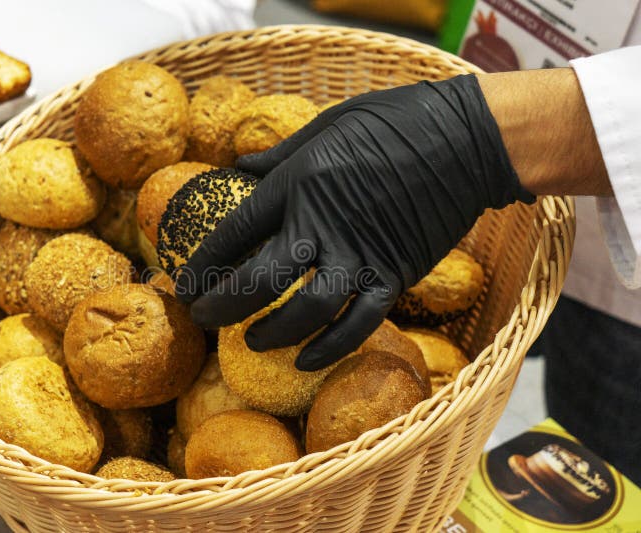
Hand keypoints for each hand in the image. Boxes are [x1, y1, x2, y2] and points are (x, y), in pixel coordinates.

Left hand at [176, 74, 533, 370]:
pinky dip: (331, 347)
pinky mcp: (395, 275)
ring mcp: (361, 256)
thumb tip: (238, 168)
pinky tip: (305, 359)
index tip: (184, 282)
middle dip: (223, 306)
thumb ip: (279, 155)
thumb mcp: (326, 124)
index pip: (234, 231)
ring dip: (273, 333)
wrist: (466, 139)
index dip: (203, 262)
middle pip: (261, 281)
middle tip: (203, 319)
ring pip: (307, 312)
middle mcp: (323, 225)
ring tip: (251, 341)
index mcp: (299, 183)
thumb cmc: (392, 122)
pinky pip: (359, 323)